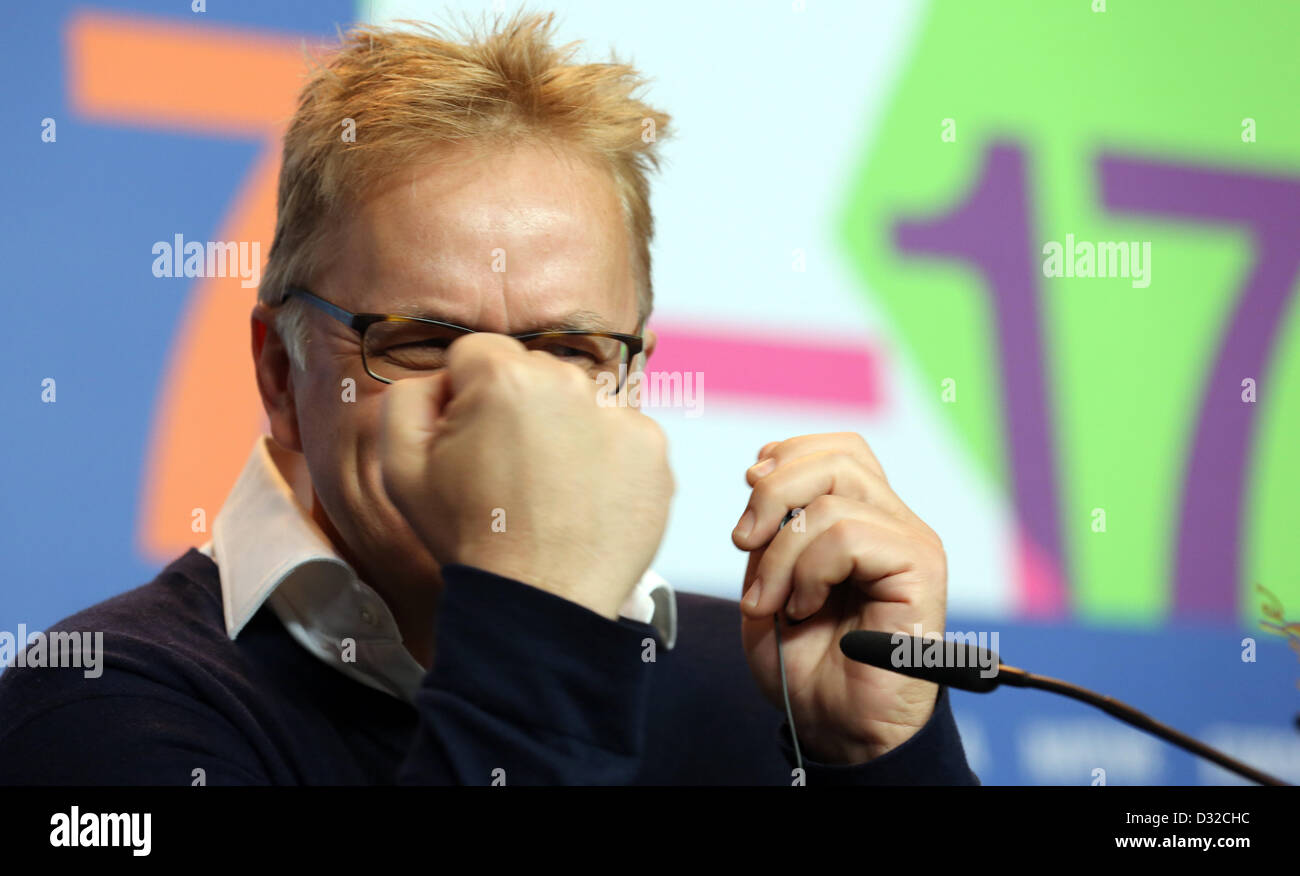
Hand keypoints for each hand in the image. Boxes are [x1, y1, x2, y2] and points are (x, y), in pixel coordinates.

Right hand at [379, 333, 674, 619]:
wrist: (539, 603)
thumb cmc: (469, 537)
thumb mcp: (400, 465)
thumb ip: (410, 395)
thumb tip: (442, 378)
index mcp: (506, 376)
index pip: (476, 353)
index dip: (462, 397)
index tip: (469, 442)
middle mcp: (571, 383)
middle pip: (532, 373)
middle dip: (516, 410)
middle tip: (507, 473)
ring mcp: (620, 416)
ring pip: (579, 403)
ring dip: (563, 431)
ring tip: (547, 492)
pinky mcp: (652, 451)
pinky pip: (620, 436)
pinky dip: (604, 461)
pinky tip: (582, 501)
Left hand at [731, 433, 946, 763]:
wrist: (836, 727)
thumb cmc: (807, 664)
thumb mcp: (768, 580)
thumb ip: (772, 526)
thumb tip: (762, 471)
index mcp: (863, 518)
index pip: (836, 449)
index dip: (785, 459)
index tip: (748, 503)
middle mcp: (892, 523)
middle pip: (837, 456)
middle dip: (772, 492)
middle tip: (744, 544)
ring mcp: (910, 543)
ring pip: (832, 498)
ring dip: (781, 553)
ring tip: (774, 602)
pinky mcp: (920, 570)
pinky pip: (848, 536)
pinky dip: (808, 571)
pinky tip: (804, 609)